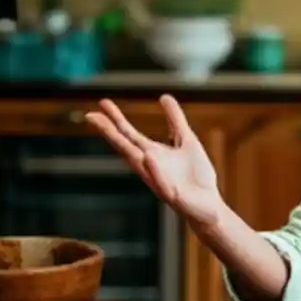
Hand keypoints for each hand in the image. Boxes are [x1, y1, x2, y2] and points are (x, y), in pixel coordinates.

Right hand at [85, 94, 223, 227]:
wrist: (209, 205)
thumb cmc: (196, 176)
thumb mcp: (187, 140)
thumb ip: (175, 120)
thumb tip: (164, 96)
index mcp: (152, 154)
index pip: (130, 135)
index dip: (116, 119)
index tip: (102, 103)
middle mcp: (150, 167)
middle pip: (126, 147)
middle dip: (110, 132)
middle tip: (90, 116)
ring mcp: (159, 181)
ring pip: (138, 165)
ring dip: (127, 149)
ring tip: (114, 130)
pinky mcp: (173, 195)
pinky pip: (162, 182)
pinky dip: (155, 170)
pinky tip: (148, 156)